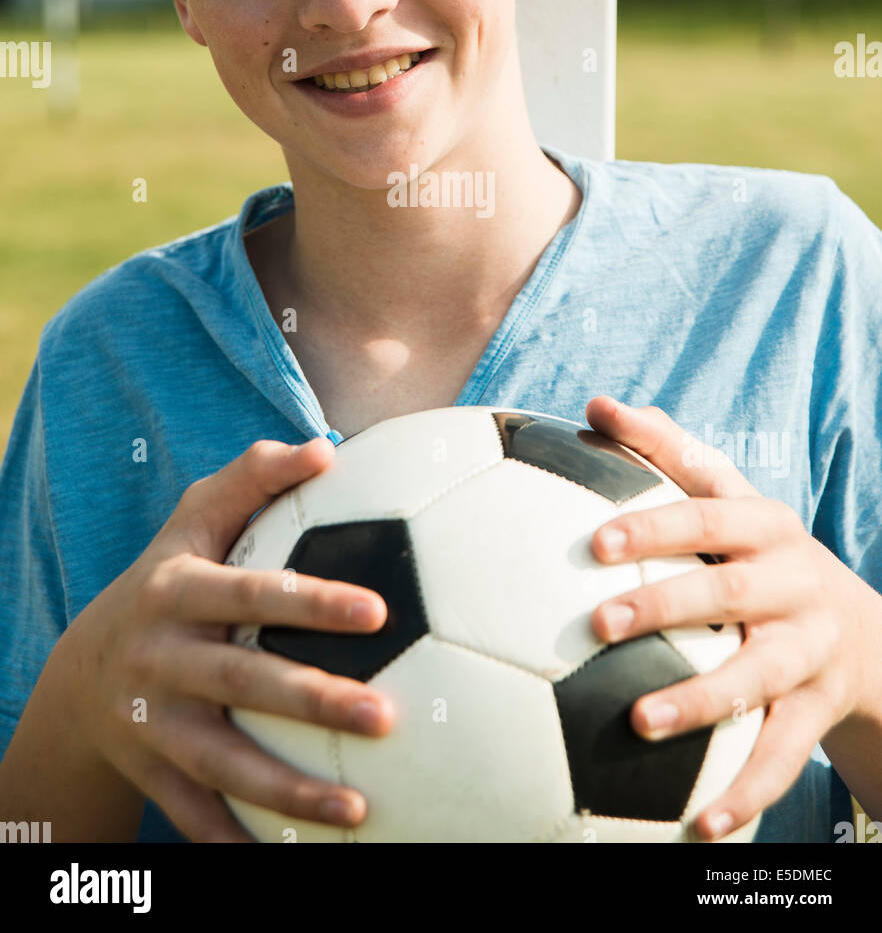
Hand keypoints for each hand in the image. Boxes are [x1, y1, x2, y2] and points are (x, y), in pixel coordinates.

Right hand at [64, 438, 392, 841]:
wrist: (84, 673)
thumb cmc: (170, 577)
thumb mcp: (195, 517)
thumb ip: (254, 475)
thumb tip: (327, 447)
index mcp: (177, 591)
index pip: (250, 593)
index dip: (310, 601)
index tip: (376, 613)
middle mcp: (161, 659)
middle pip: (241, 683)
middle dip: (313, 702)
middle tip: (385, 716)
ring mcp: (153, 725)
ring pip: (223, 765)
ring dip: (290, 792)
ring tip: (359, 811)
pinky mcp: (153, 776)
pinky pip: (199, 817)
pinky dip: (241, 842)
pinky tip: (302, 859)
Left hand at [583, 395, 872, 840]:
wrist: (857, 629)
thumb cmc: (755, 551)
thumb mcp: (727, 498)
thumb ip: (664, 451)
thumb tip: (594, 402)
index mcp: (762, 522)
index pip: (704, 510)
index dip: (654, 523)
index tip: (595, 540)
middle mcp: (792, 580)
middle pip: (728, 589)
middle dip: (665, 605)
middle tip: (599, 624)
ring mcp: (809, 648)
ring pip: (756, 678)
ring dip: (698, 701)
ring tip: (639, 723)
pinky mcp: (816, 709)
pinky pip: (781, 755)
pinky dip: (743, 791)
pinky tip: (699, 824)